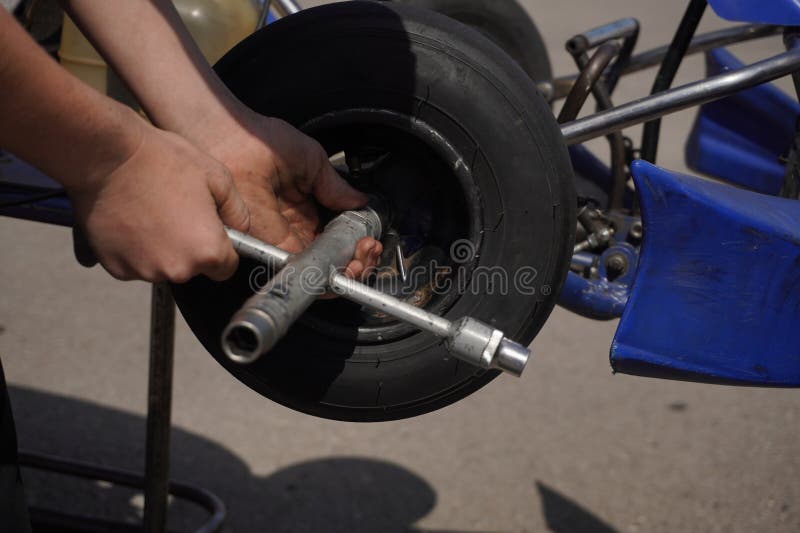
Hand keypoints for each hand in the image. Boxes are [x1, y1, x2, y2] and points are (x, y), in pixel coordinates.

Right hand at [69, 118, 249, 282]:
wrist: (106, 156)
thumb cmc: (162, 161)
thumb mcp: (217, 177)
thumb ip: (237, 212)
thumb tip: (241, 231)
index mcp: (208, 252)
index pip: (226, 268)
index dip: (221, 248)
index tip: (209, 230)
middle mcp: (178, 270)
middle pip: (194, 269)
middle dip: (191, 247)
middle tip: (177, 212)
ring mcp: (144, 272)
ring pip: (164, 267)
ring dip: (162, 249)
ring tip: (152, 213)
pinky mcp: (116, 268)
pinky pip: (135, 264)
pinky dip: (136, 249)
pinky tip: (132, 221)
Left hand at [201, 113, 381, 279]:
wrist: (225, 135)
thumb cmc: (257, 139)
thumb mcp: (309, 159)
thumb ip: (334, 185)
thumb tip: (360, 201)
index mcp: (305, 211)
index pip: (336, 240)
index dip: (356, 245)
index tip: (369, 239)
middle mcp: (294, 231)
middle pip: (332, 261)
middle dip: (358, 262)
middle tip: (369, 249)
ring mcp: (282, 243)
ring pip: (320, 272)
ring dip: (348, 271)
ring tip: (363, 256)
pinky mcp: (269, 250)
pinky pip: (300, 273)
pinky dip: (326, 277)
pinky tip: (345, 264)